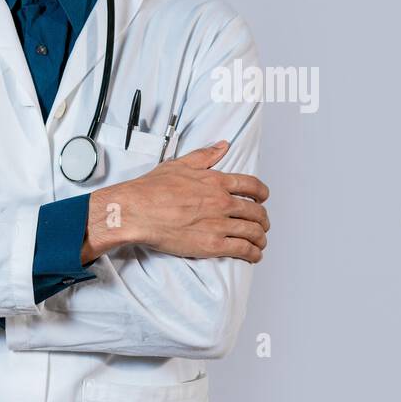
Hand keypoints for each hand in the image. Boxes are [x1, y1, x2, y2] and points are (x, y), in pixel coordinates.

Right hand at [83, 140, 269, 263]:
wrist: (137, 211)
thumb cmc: (152, 189)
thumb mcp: (180, 164)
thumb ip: (205, 155)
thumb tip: (222, 146)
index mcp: (217, 182)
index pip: (252, 186)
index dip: (262, 193)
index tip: (263, 198)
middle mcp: (222, 202)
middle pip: (257, 212)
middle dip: (263, 219)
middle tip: (262, 224)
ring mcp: (219, 224)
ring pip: (253, 232)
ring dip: (260, 239)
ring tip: (260, 242)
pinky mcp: (212, 245)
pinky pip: (243, 250)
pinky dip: (253, 254)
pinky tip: (254, 255)